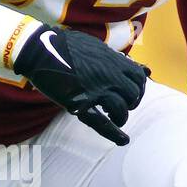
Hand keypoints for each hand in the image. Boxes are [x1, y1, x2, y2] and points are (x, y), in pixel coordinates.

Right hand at [13, 24, 149, 145]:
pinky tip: (123, 140)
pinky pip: (102, 122)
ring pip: (121, 109)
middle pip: (133, 95)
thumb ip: (120, 60)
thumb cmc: (65, 46)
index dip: (139, 89)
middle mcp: (109, 75)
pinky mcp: (80, 102)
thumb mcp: (96, 47)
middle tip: (121, 106)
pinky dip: (114, 133)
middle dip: (130, 103)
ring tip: (114, 119)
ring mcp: (95, 89)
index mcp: (113, 61)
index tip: (131, 94)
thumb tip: (146, 70)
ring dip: (121, 117)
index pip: (139, 78)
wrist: (39, 49)